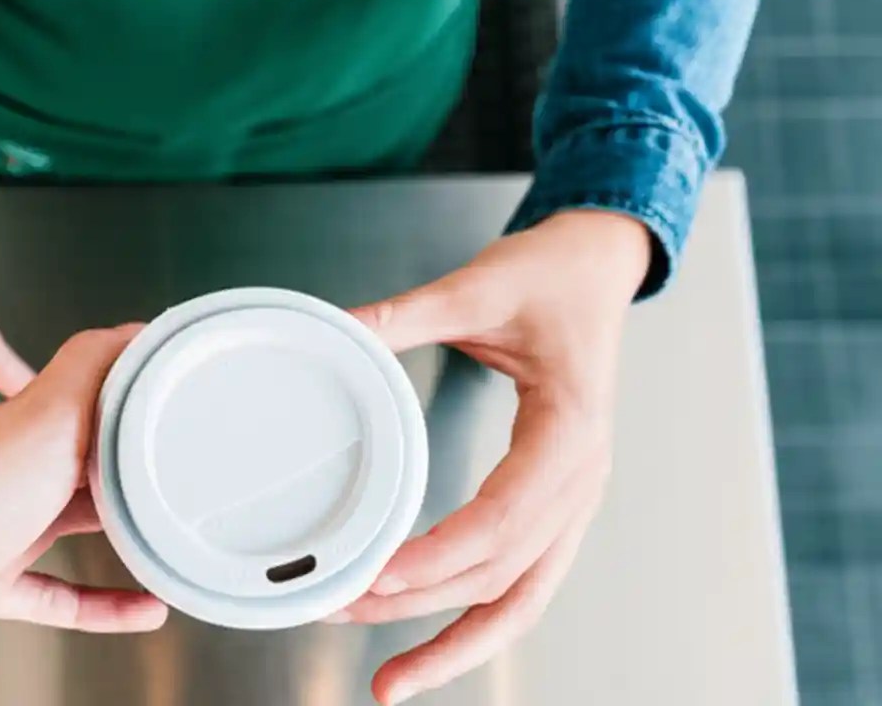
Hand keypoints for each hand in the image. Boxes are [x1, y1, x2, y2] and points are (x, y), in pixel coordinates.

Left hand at [0, 325, 166, 704]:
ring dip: (119, 528)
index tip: (172, 388)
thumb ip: (88, 373)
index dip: (124, 385)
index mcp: (5, 423)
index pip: (74, 389)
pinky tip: (140, 606)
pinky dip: (101, 604)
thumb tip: (133, 332)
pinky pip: (54, 594)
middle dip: (127, 459)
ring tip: (166, 528)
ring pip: (63, 525)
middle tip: (180, 462)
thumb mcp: (39, 419)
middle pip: (73, 458)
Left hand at [337, 211, 651, 703]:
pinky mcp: (555, 504)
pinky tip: (431, 641)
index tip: (375, 575)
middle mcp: (579, 481)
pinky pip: (523, 580)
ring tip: (390, 680)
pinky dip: (478, 619)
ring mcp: (573, 500)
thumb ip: (403, 315)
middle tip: (341, 615)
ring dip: (453, 640)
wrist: (598, 268)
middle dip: (421, 607)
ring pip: (520, 599)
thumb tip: (334, 329)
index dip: (437, 555)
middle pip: (503, 575)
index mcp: (568, 432)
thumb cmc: (552, 277)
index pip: (502, 518)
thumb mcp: (474, 288)